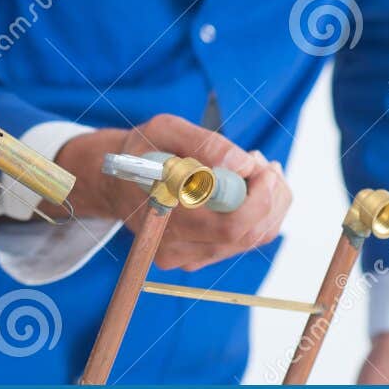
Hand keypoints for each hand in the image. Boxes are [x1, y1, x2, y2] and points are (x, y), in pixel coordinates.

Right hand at [57, 113, 291, 270]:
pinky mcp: (201, 256)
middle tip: (260, 162)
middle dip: (269, 196)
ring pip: (253, 237)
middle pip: (248, 234)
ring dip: (267, 202)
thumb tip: (243, 164)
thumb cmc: (141, 151)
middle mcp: (176, 249)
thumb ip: (204, 143)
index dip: (258, 198)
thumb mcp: (164, 130)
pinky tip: (250, 185)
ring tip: (254, 168)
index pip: (229, 226)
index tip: (261, 165)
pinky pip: (245, 239)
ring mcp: (189, 258)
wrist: (119, 181)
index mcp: (164, 219)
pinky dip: (259, 211)